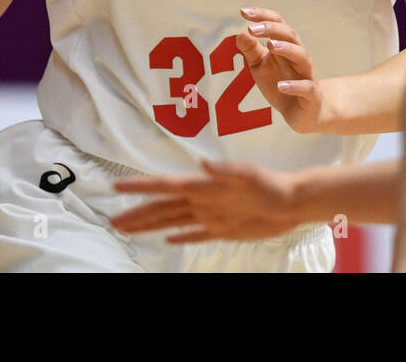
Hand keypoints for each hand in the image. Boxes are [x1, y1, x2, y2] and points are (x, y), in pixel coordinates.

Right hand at [111, 159, 302, 243]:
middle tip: (113, 221)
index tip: (117, 187)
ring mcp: (210, 215)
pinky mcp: (222, 229)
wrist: (293, 202)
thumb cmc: (273, 185)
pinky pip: (194, 235)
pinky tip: (167, 241)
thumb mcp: (250, 174)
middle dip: (137, 214)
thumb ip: (226, 170)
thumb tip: (203, 164)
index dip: (141, 188)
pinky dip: (180, 238)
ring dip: (149, 226)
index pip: (165, 186)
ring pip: (171, 222)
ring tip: (128, 229)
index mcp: (203, 186)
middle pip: (161, 208)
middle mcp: (201, 200)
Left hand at [236, 6, 322, 132]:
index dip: (262, 16)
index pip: (277, 24)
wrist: (300, 113)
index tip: (243, 12)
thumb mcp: (260, 66)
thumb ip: (251, 51)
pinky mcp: (312, 95)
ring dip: (287, 49)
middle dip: (272, 29)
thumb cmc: (279, 83)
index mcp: (285, 46)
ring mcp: (307, 74)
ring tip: (271, 46)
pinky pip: (307, 87)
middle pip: (290, 35)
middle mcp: (298, 56)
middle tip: (253, 28)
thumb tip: (240, 34)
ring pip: (302, 56)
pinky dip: (294, 85)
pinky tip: (281, 85)